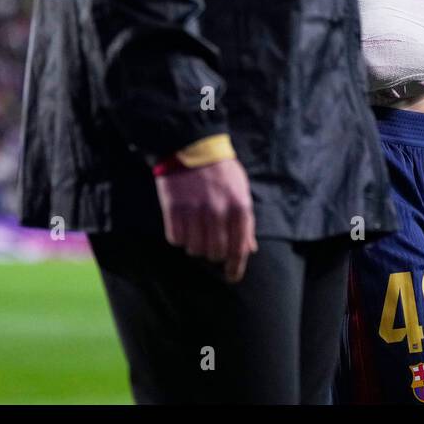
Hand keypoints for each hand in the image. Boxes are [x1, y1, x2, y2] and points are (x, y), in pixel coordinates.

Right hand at [155, 157, 256, 281]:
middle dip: (215, 255)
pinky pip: (176, 239)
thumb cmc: (221, 170)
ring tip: (197, 231)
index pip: (239, 248)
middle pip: (216, 253)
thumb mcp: (241, 191)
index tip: (232, 277)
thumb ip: (246, 221)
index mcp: (239, 207)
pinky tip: (183, 225)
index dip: (236, 268)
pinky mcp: (174, 210)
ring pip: (195, 250)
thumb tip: (249, 249)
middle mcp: (218, 212)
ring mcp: (195, 212)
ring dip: (196, 246)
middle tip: (211, 245)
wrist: (192, 146)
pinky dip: (180, 237)